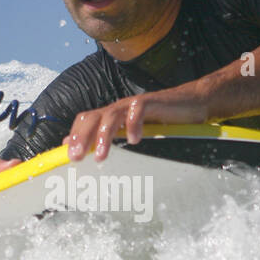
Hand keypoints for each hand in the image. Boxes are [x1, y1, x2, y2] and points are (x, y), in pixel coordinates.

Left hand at [66, 86, 208, 161]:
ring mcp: (135, 104)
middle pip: (93, 117)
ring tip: (101, 156)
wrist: (192, 103)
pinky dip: (134, 124)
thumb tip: (81, 145)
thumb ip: (110, 137)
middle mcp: (120, 108)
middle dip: (82, 137)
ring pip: (111, 114)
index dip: (75, 135)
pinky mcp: (153, 102)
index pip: (86, 120)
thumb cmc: (163, 121)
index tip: (67, 156)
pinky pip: (138, 109)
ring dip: (103, 136)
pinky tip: (134, 140)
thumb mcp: (133, 132)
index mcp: (113, 115)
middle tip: (76, 158)